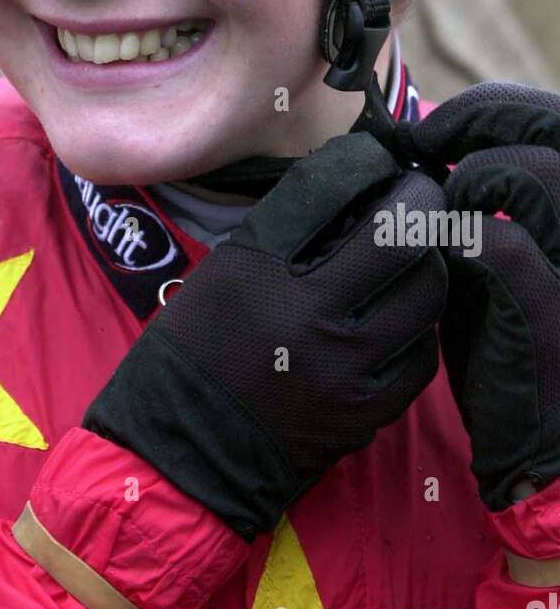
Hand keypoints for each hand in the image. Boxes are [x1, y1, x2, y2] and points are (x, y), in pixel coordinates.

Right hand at [83, 131, 447, 539]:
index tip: (374, 156)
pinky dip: (417, 324)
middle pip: (399, 232)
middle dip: (417, 199)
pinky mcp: (366, 412)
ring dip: (425, 262)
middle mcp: (305, 313)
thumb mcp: (224, 270)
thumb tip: (356, 189)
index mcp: (257, 268)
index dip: (363, 159)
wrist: (182, 452)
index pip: (330, 185)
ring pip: (426, 290)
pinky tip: (401, 314)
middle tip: (414, 194)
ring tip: (411, 254)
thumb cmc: (196, 349)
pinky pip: (422, 351)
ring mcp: (343, 367)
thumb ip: (288, 231)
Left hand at [396, 83, 559, 510]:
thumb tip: (433, 142)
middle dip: (482, 122)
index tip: (439, 126)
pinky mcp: (558, 320)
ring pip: (540, 176)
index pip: (559, 122)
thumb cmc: (519, 339)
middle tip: (427, 140)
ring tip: (445, 201)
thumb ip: (492, 199)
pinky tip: (446, 247)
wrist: (546, 452)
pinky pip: (506, 248)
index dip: (498, 109)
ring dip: (476, 175)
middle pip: (557, 131)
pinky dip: (464, 234)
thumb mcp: (516, 256)